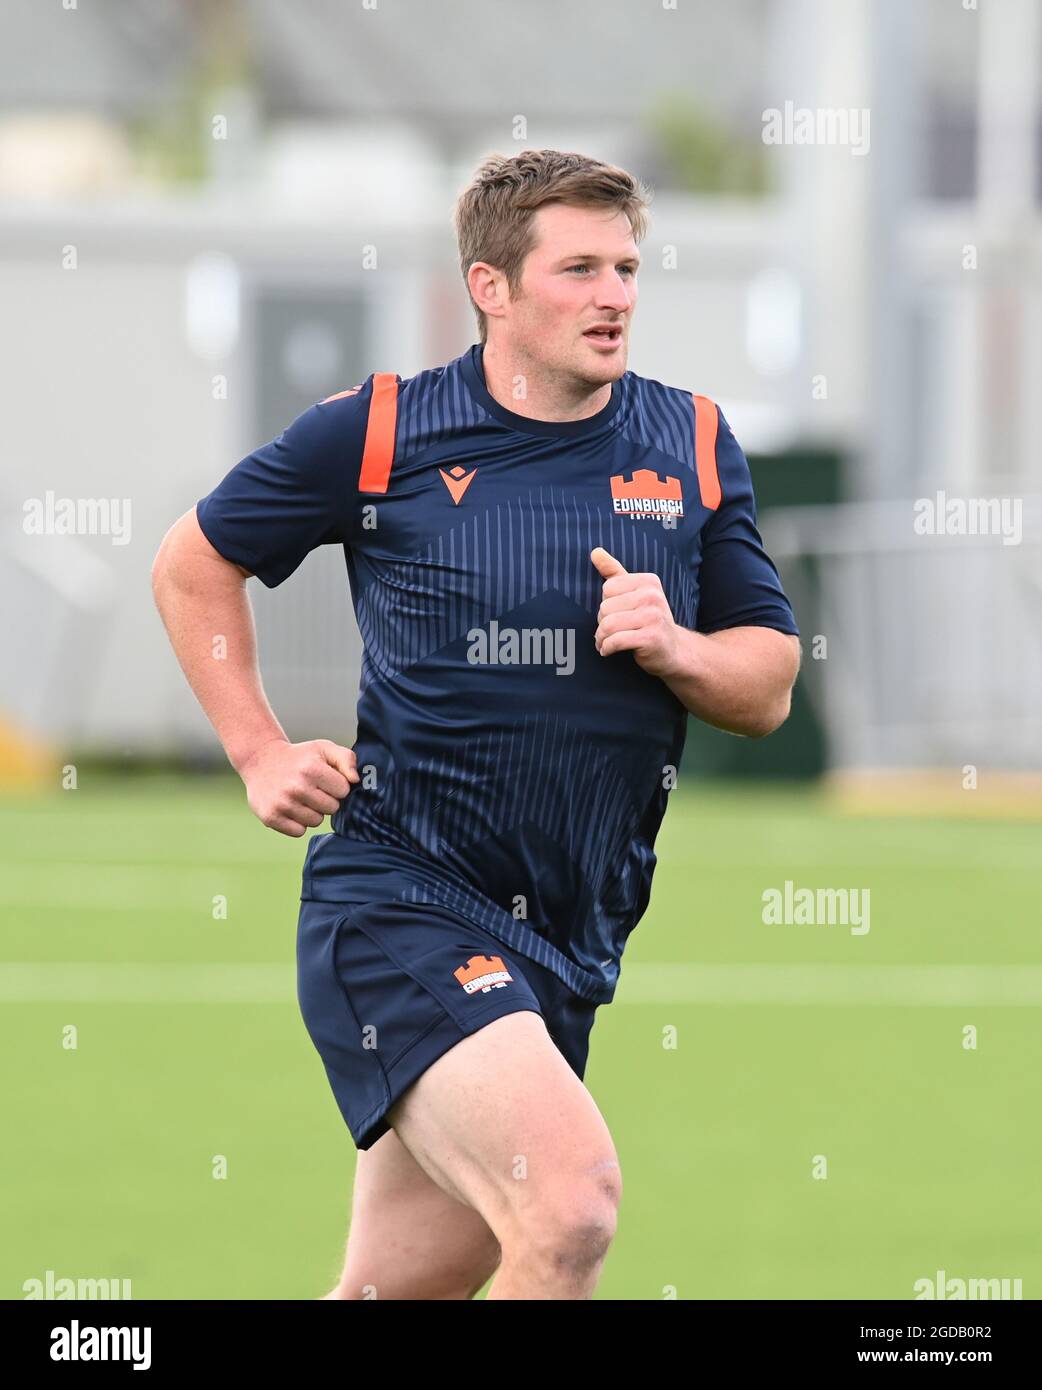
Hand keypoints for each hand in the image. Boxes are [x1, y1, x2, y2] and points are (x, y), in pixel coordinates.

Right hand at [237, 737, 359, 836]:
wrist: (261, 760)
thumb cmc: (299, 757)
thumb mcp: (323, 748)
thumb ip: (346, 759)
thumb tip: (355, 781)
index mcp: (312, 769)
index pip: (343, 791)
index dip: (336, 785)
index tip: (324, 779)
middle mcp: (296, 787)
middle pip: (332, 808)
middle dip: (326, 799)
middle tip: (312, 789)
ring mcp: (282, 803)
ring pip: (315, 821)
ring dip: (312, 812)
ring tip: (300, 797)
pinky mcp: (270, 817)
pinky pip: (299, 831)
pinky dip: (297, 823)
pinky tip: (290, 807)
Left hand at [590, 547, 682, 678]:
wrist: (672, 651)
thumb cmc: (649, 621)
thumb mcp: (635, 593)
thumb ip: (614, 572)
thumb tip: (595, 551)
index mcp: (648, 582)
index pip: (608, 588)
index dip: (607, 604)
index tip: (617, 614)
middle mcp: (653, 596)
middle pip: (605, 607)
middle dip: (602, 623)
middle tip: (612, 631)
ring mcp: (654, 617)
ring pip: (608, 625)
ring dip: (601, 638)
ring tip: (605, 642)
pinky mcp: (651, 638)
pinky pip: (615, 641)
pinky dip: (607, 648)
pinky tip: (608, 651)